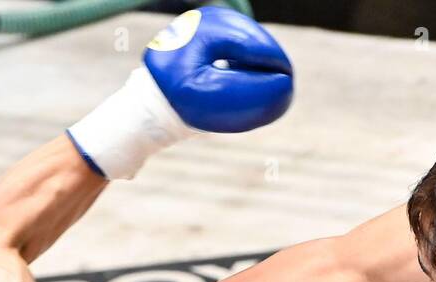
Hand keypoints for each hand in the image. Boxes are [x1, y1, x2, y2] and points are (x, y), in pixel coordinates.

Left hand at [66, 7, 292, 178]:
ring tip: (275, 79)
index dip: (272, 61)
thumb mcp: (212, 98)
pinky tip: (257, 76)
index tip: (288, 80)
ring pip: (243, 40)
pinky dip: (247, 60)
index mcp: (203, 31)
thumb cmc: (176, 104)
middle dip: (269, 58)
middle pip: (249, 37)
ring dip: (260, 60)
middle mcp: (202, 22)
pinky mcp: (202, 37)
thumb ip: (247, 90)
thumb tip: (282, 84)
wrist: (147, 107)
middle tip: (285, 80)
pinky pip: (233, 46)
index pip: (248, 42)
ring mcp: (202, 28)